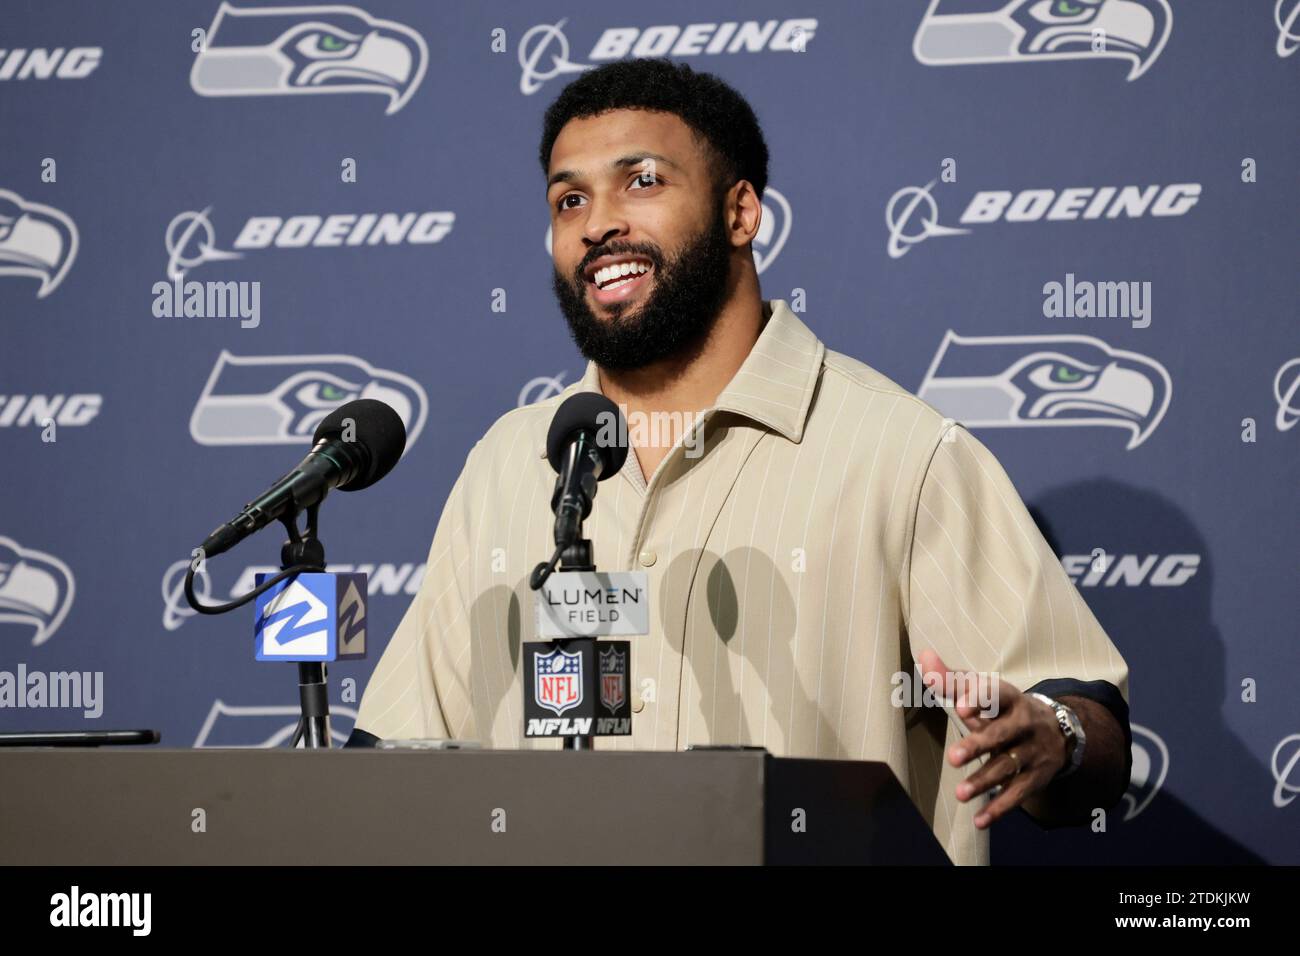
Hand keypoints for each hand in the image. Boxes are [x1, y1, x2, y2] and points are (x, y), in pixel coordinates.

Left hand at [917, 649, 1068, 828]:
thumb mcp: (984, 689)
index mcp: (1010, 698)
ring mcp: (1032, 751)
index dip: (979, 699)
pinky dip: (999, 808)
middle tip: (953, 757)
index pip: (996, 694)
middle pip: (1002, 734)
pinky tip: (979, 820)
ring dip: (984, 781)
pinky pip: (1018, 794)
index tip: (960, 707)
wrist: (1058, 729)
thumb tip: (925, 656)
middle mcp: (1024, 723)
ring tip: (960, 793)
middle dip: (978, 745)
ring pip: (1008, 766)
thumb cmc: (1005, 707)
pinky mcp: (1037, 777)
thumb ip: (952, 678)